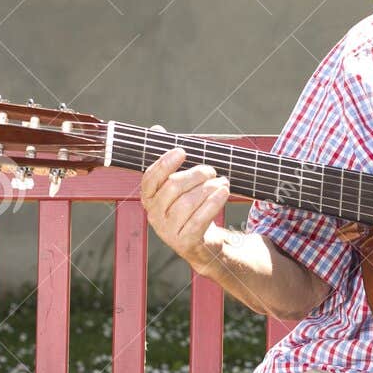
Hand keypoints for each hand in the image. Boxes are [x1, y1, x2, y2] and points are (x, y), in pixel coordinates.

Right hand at [140, 147, 229, 273]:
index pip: (150, 178)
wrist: (201, 242)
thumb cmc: (189, 207)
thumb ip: (169, 159)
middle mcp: (154, 215)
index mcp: (149, 198)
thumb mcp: (178, 184)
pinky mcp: (185, 241)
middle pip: (173, 187)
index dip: (165, 163)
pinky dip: (213, 203)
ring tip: (222, 182)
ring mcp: (168, 231)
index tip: (182, 151)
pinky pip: (199, 219)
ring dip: (208, 188)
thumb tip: (157, 130)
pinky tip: (223, 192)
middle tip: (211, 170)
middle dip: (196, 174)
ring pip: (188, 202)